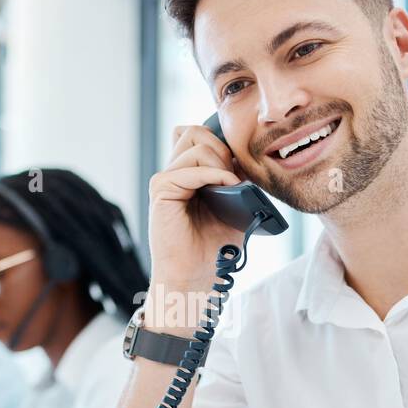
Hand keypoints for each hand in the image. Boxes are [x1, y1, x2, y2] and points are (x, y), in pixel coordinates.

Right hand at [144, 123, 245, 320]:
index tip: (242, 168)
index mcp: (188, 174)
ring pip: (195, 141)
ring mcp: (166, 179)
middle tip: (236, 177)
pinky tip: (227, 187)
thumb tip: (246, 157)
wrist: (196, 276)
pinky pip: (190, 167)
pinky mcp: (161, 190)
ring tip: (232, 186)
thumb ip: (237, 179)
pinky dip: (213, 173)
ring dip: (220, 160)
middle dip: (223, 148)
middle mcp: (174, 173)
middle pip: (196, 131)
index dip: (224, 145)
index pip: (201, 135)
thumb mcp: (234, 206)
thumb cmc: (214, 247)